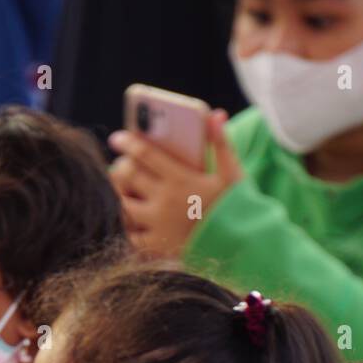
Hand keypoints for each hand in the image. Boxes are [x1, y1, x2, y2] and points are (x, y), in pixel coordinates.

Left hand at [108, 111, 242, 257]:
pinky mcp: (159, 247)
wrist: (244, 248)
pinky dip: (126, 229)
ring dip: (118, 197)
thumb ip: (221, 142)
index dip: (128, 143)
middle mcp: (165, 201)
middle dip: (119, 169)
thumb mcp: (233, 173)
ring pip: (123, 207)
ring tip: (121, 193)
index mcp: (181, 179)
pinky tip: (129, 222)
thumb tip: (214, 114)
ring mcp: (160, 225)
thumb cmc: (238, 207)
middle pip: (128, 177)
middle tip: (119, 167)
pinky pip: (131, 237)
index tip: (118, 139)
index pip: (144, 154)